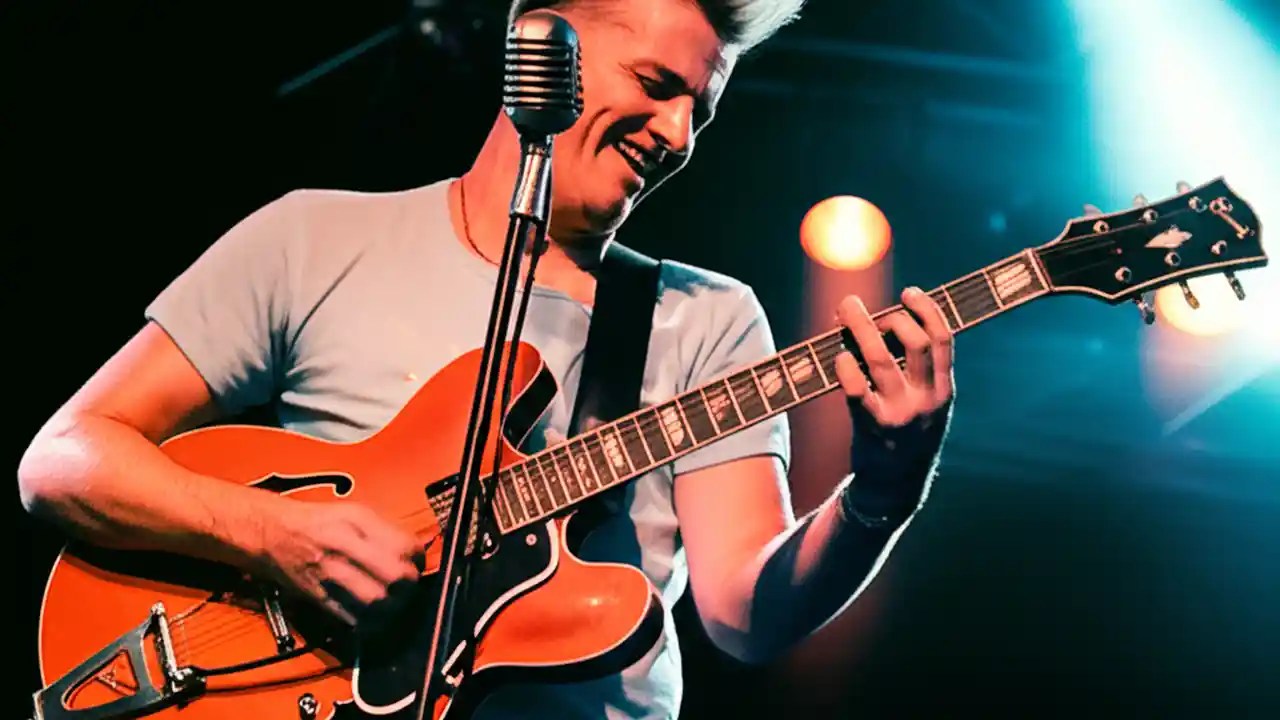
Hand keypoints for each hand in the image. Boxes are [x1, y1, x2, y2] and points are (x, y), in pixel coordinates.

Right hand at [252, 498, 424, 626]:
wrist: (275, 535)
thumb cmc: (320, 522)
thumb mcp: (357, 513)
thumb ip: (388, 531)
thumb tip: (416, 552)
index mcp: (356, 523)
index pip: (404, 547)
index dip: (418, 557)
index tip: (416, 560)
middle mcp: (344, 550)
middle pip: (395, 578)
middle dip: (410, 583)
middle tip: (409, 582)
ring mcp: (331, 577)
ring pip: (378, 603)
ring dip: (394, 605)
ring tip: (395, 598)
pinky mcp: (322, 600)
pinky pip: (355, 620)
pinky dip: (372, 621)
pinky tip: (376, 611)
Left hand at [834, 287, 953, 432]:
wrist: (895, 487)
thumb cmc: (907, 437)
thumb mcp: (927, 406)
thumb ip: (918, 371)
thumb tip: (886, 321)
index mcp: (944, 391)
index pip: (943, 340)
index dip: (927, 310)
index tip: (909, 292)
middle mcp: (926, 400)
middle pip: (914, 342)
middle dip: (889, 316)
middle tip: (864, 309)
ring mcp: (899, 414)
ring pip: (881, 359)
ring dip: (860, 329)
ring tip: (845, 313)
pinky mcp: (872, 427)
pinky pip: (856, 389)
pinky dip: (846, 366)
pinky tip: (839, 356)